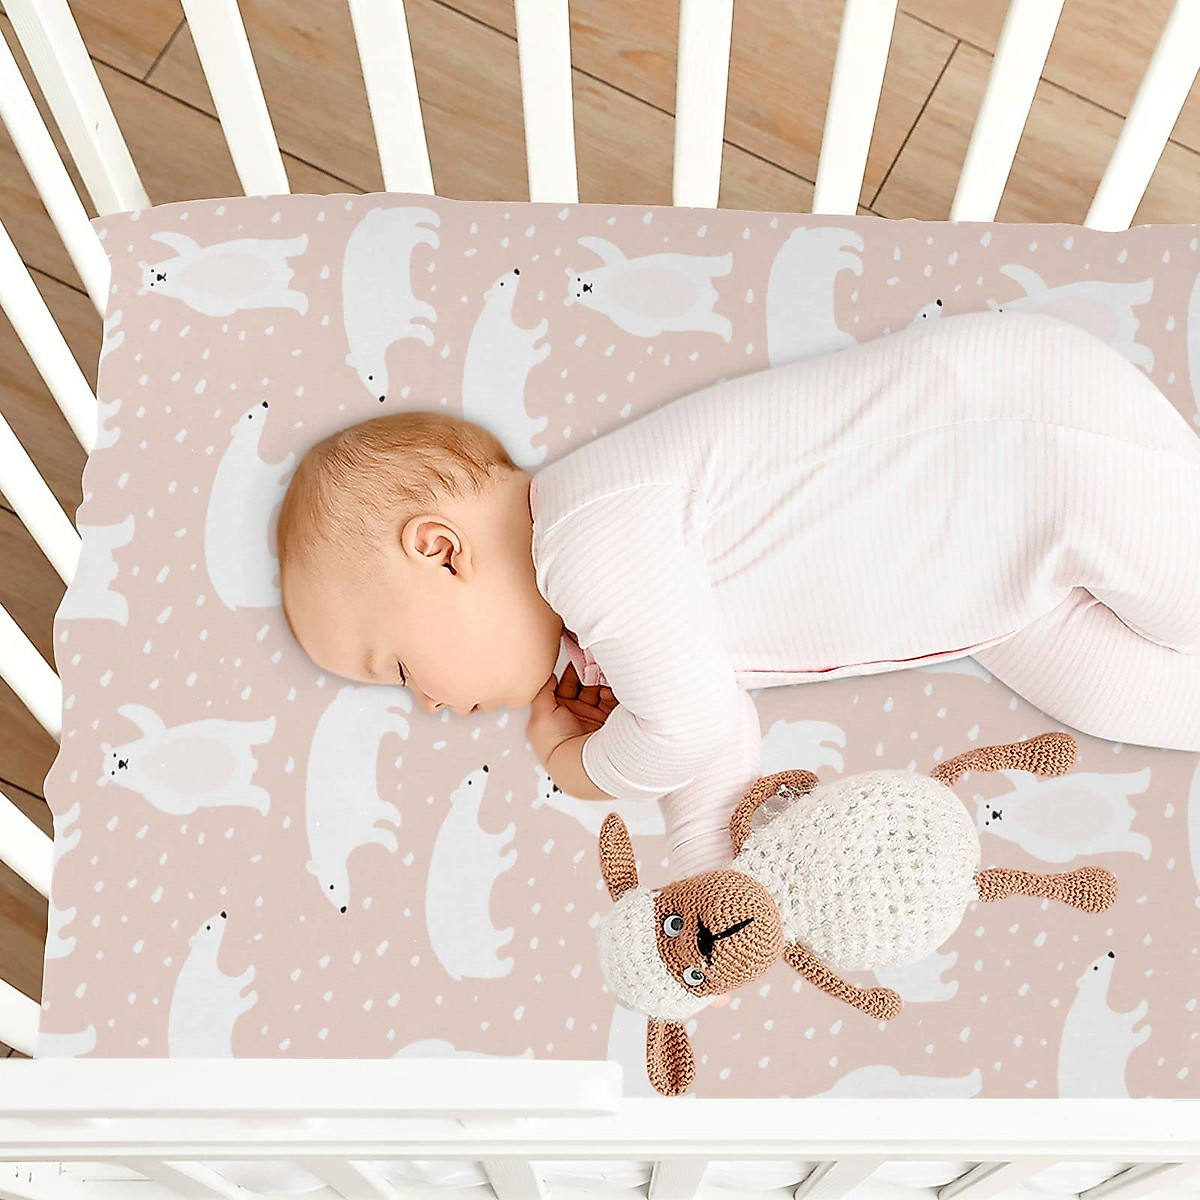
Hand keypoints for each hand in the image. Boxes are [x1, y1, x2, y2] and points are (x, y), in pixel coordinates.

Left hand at [527, 664, 615, 797]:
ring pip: (600, 690)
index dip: (569, 673)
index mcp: (558, 716)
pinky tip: (612, 685)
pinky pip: (615, 698)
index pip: (564, 687)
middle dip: (588, 673)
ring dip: (602, 679)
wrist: (584, 764)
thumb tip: (545, 676)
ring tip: (604, 670)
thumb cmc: (560, 746)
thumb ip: (541, 692)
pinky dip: (614, 689)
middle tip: (592, 661)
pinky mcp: (614, 721)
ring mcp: (596, 719)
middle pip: (584, 687)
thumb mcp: (539, 716)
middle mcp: (578, 718)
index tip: (575, 658)